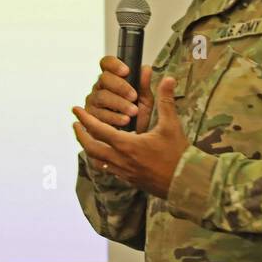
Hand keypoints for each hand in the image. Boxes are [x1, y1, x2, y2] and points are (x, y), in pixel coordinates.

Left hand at [72, 75, 189, 197]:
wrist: (186, 183)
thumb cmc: (178, 154)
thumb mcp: (171, 125)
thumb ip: (166, 101)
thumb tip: (168, 78)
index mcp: (127, 144)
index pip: (98, 130)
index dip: (84, 118)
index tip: (75, 109)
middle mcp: (121, 160)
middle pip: (91, 148)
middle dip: (80, 135)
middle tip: (75, 124)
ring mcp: (123, 172)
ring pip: (97, 161)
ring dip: (89, 148)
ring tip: (86, 138)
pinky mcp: (129, 180)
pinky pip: (107, 170)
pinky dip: (101, 159)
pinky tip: (104, 154)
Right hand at [83, 55, 153, 129]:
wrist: (134, 138)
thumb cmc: (138, 116)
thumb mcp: (145, 100)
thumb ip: (144, 85)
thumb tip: (146, 69)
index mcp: (112, 78)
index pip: (107, 63)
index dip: (114, 64)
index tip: (126, 71)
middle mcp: (100, 87)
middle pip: (104, 78)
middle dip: (120, 87)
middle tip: (134, 96)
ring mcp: (93, 101)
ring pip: (101, 97)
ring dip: (119, 104)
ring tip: (132, 112)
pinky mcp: (89, 116)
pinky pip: (98, 114)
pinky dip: (113, 118)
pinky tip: (124, 121)